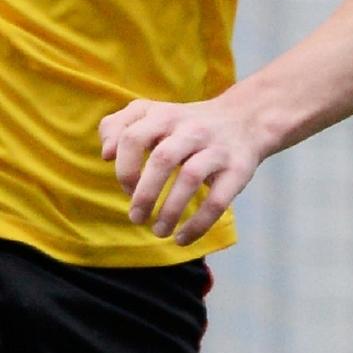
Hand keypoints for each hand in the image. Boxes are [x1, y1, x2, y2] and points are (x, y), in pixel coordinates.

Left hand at [99, 94, 274, 245]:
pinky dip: (199, 223)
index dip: (124, 167)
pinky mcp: (239, 169)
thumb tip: (106, 155)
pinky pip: (218, 200)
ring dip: (170, 210)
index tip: (126, 189)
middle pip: (163, 159)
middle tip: (137, 218)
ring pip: (190, 178)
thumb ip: (118, 126)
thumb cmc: (186, 125)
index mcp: (165, 115)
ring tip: (159, 232)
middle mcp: (192, 129)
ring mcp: (217, 149)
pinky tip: (183, 239)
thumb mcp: (152, 113)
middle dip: (145, 193)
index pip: (133, 138)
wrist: (246, 120)